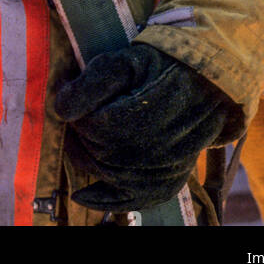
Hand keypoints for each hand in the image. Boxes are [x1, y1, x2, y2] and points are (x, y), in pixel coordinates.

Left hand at [55, 40, 239, 210]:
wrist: (202, 85)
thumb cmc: (159, 69)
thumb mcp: (124, 62)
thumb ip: (91, 83)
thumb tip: (61, 110)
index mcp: (139, 118)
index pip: (89, 125)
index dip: (78, 110)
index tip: (78, 96)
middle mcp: (150, 152)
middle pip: (95, 150)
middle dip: (82, 132)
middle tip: (83, 113)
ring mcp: (158, 173)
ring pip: (105, 173)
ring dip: (88, 156)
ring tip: (85, 136)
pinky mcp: (164, 184)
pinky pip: (129, 201)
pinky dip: (102, 200)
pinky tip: (82, 196)